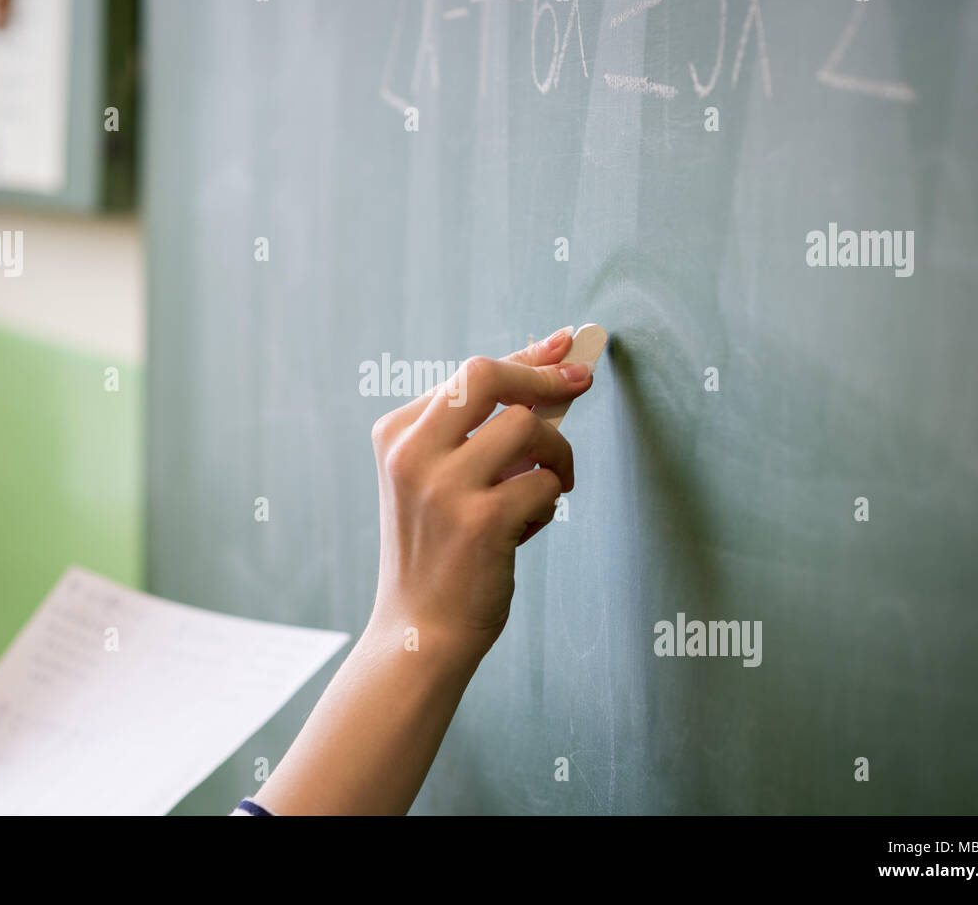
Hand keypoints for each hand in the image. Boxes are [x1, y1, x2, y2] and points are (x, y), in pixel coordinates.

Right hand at [368, 326, 592, 662]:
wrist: (419, 630)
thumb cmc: (439, 551)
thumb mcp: (436, 480)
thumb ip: (476, 433)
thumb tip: (551, 383)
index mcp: (396, 435)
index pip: (467, 374)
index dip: (525, 356)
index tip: (566, 346)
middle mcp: (412, 454)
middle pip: (486, 376)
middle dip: (543, 376)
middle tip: (581, 384)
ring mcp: (443, 486)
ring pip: (528, 427)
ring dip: (555, 454)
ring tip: (546, 487)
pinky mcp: (481, 521)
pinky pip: (545, 482)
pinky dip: (550, 500)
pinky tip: (526, 527)